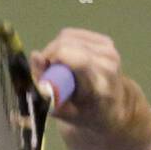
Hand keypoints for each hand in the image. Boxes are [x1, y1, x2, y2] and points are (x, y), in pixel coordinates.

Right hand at [29, 27, 150, 149]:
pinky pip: (73, 34)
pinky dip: (65, 45)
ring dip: (56, 51)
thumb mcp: (63, 112)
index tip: (44, 74)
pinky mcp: (106, 42)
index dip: (50, 60)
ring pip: (66, 36)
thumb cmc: (86, 115)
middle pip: (64, 44)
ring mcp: (110, 51)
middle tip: (50, 74)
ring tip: (60, 71)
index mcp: (99, 86)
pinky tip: (69, 61)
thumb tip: (35, 55)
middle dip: (50, 56)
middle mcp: (108, 65)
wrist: (115, 110)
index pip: (69, 57)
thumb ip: (46, 87)